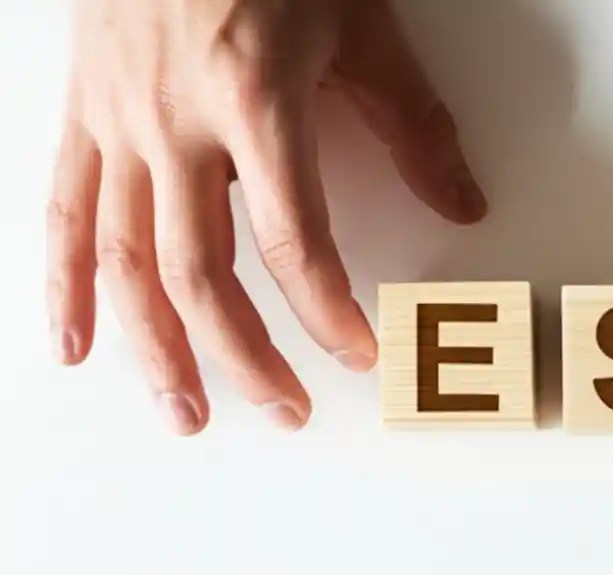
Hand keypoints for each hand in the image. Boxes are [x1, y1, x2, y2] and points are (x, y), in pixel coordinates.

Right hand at [47, 0, 486, 434]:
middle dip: (245, 354)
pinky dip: (63, 285)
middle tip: (285, 410)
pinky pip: (61, 211)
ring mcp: (116, 121)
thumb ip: (414, 125)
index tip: (357, 353)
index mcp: (255, 101)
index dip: (328, 310)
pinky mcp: (79, 113)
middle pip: (201, 271)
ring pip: (125, 260)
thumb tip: (465, 206)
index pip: (295, 238)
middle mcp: (174, 122)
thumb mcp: (362, 28)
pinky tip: (74, 347)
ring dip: (155, 348)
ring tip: (186, 414)